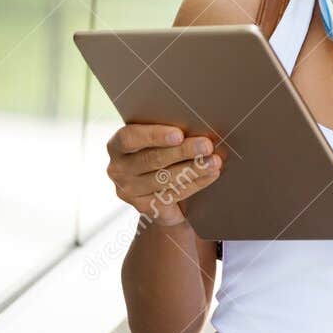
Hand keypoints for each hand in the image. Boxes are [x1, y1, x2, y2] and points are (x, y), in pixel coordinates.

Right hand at [106, 123, 222, 227]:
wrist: (161, 192)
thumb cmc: (162, 153)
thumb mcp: (159, 141)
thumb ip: (169, 134)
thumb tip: (197, 124)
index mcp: (117, 145)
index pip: (129, 138)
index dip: (154, 136)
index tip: (179, 134)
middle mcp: (117, 169)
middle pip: (151, 159)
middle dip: (182, 151)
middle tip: (207, 145)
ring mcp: (129, 191)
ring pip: (164, 179)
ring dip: (193, 169)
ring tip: (214, 161)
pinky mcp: (144, 207)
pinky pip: (173, 195)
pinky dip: (195, 183)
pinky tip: (211, 175)